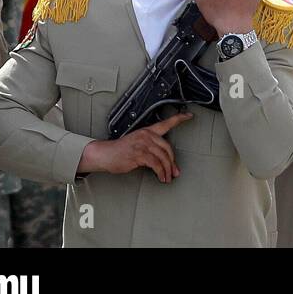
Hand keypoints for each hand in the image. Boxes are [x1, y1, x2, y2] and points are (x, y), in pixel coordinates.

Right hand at [77, 113, 192, 180]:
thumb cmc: (119, 151)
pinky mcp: (139, 154)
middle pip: (168, 147)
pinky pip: (156, 164)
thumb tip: (163, 161)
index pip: (166, 123)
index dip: (179, 118)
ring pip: (163, 157)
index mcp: (147, 131)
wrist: (104, 154)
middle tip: (175, 171)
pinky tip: (161, 177)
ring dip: (167, 170)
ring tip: (167, 177)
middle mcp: (146, 136)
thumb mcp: (136, 144)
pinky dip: (160, 172)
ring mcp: (143, 144)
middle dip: (172, 162)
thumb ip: (150, 148)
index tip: (188, 116)